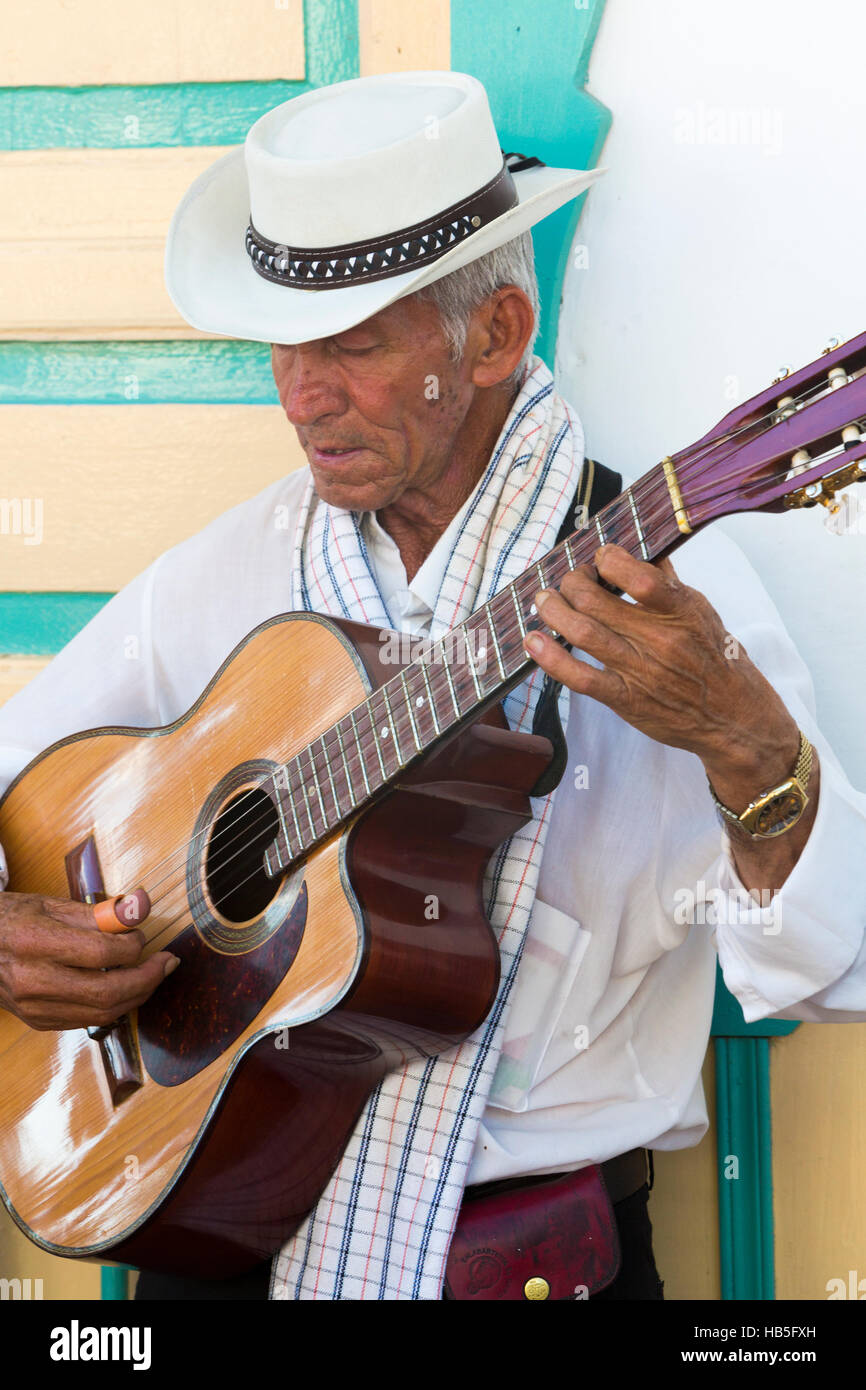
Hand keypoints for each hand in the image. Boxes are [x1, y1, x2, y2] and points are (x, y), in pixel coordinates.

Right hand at [0, 891, 177, 1031]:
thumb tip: (140, 909)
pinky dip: (113, 1005)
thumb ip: (98, 913)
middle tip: (167, 963)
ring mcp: (34, 1007)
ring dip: (137, 996)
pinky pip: (87, 1020)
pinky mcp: (38, 1022)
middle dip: (147, 979)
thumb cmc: (11, 919)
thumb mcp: (50, 904)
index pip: (101, 953)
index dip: (133, 946)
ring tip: (153, 975)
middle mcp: (33, 980)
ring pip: (102, 1013)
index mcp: (35, 943)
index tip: (143, 935)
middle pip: (106, 992)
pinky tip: (125, 988)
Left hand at [522, 543, 799, 797]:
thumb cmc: (714, 658)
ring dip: (553, 612)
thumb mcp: (701, 612)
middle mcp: (660, 639)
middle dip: (572, 583)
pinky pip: (580, 677)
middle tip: (568, 581)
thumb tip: (643, 547)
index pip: (638, 576)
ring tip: (544, 600)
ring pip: (584, 633)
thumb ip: (668, 582)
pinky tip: (534, 641)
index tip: (600, 557)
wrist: (732, 717)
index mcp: (682, 611)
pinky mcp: (626, 699)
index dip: (608, 559)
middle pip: (596, 601)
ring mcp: (641, 671)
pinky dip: (551, 658)